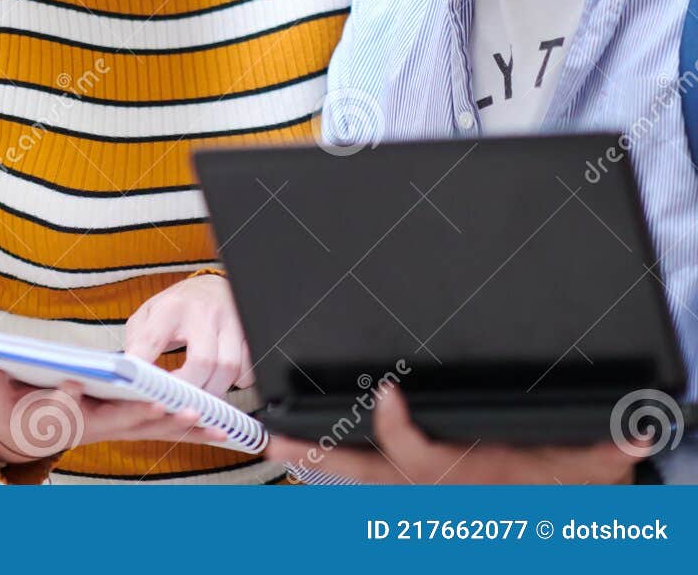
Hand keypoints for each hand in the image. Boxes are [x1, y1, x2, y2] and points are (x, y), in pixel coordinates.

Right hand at [0, 365, 226, 466]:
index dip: (70, 396)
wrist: (24, 437)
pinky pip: (162, 429)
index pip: (66, 405)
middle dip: (145, 413)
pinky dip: (188, 427)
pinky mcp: (127, 427)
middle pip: (121, 419)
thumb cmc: (15, 412)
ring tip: (210, 421)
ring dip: (180, 425)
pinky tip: (217, 427)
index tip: (74, 385)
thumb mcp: (0, 397)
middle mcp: (94, 426)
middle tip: (167, 406)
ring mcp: (114, 428)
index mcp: (61, 415)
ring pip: (150, 428)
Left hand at [124, 273, 253, 395]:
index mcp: (172, 307)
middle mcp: (203, 313)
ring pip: (228, 368)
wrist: (211, 286)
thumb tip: (131, 373)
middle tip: (178, 401)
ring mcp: (230, 322)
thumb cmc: (177, 305)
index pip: (153, 340)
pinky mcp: (248, 334)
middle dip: (190, 389)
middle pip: (202, 362)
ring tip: (199, 396)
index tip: (140, 385)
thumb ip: (137, 340)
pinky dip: (237, 382)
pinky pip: (249, 368)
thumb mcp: (149, 313)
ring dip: (213, 390)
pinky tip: (221, 381)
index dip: (144, 365)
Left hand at [265, 384, 636, 483]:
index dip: (396, 422)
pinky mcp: (408, 495)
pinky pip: (363, 482)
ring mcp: (411, 496)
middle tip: (272, 436)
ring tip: (274, 437)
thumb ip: (605, 447)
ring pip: (351, 477)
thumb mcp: (582, 470)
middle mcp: (422, 489)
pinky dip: (334, 468)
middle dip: (311, 454)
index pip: (412, 449)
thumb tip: (638, 428)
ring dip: (313, 459)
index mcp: (454, 476)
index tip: (387, 391)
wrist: (553, 519)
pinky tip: (307, 454)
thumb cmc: (556, 492)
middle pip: (355, 471)